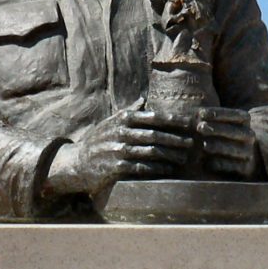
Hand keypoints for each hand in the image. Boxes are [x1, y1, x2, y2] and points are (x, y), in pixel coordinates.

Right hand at [43, 104, 193, 197]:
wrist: (77, 163)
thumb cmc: (98, 141)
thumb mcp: (110, 122)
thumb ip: (128, 111)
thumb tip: (143, 99)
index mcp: (122, 119)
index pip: (153, 117)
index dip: (173, 121)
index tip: (188, 123)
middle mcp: (121, 133)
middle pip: (155, 135)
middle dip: (176, 139)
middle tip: (190, 143)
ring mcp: (118, 150)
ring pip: (152, 152)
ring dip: (170, 155)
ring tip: (183, 158)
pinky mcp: (117, 167)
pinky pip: (143, 167)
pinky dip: (158, 168)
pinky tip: (169, 169)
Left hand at [197, 106, 261, 178]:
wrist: (235, 157)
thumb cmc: (220, 134)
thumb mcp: (216, 123)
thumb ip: (206, 118)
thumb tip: (194, 114)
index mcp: (244, 120)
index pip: (235, 114)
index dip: (218, 113)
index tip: (201, 113)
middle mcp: (249, 135)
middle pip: (233, 131)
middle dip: (215, 129)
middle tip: (200, 128)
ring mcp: (248, 152)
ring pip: (234, 149)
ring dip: (218, 147)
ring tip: (204, 146)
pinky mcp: (245, 168)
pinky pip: (235, 166)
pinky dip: (222, 164)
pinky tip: (209, 163)